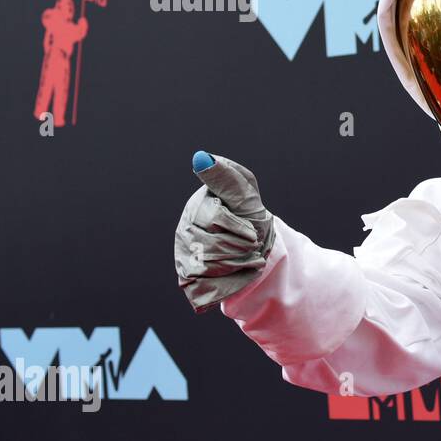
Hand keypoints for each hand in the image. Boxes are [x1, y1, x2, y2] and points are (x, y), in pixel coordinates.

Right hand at [174, 151, 275, 311]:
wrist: (256, 251)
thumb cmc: (250, 218)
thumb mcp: (245, 195)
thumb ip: (226, 178)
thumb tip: (201, 158)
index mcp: (198, 205)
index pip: (215, 219)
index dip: (239, 229)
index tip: (253, 234)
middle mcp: (186, 228)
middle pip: (214, 245)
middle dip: (243, 248)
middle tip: (252, 244)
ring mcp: (184, 252)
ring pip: (212, 266)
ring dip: (240, 263)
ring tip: (248, 256)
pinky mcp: (187, 274)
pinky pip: (208, 283)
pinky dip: (231, 279)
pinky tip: (237, 270)